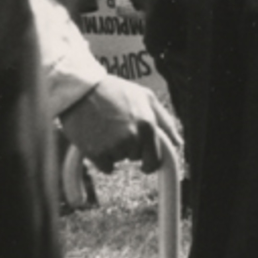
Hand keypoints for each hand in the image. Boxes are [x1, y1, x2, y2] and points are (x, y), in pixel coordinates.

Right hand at [61, 74, 180, 170]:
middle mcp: (132, 138)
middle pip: (135, 157)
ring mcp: (113, 146)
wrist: (79, 90)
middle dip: (129, 148)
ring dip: (114, 150)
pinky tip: (97, 140)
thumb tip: (178, 142)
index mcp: (147, 125)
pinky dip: (102, 158)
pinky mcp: (95, 152)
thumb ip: (165, 121)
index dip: (150, 162)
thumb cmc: (113, 90)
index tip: (145, 163)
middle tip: (118, 129)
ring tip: (105, 129)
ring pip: (119, 159)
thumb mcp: (145, 97)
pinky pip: (106, 167)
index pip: (155, 160)